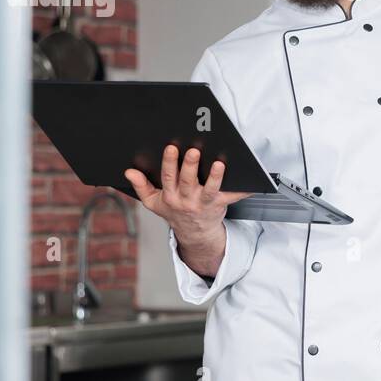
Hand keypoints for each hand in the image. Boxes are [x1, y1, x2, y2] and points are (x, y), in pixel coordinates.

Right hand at [124, 145, 251, 239]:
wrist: (194, 233)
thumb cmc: (174, 211)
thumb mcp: (153, 202)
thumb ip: (141, 186)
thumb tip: (129, 172)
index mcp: (170, 196)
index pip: (168, 177)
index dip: (170, 163)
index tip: (172, 147)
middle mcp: (187, 199)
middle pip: (189, 181)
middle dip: (191, 166)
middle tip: (194, 151)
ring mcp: (204, 203)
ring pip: (210, 189)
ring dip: (215, 177)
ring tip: (218, 164)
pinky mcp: (220, 204)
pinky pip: (232, 197)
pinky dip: (243, 190)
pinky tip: (251, 182)